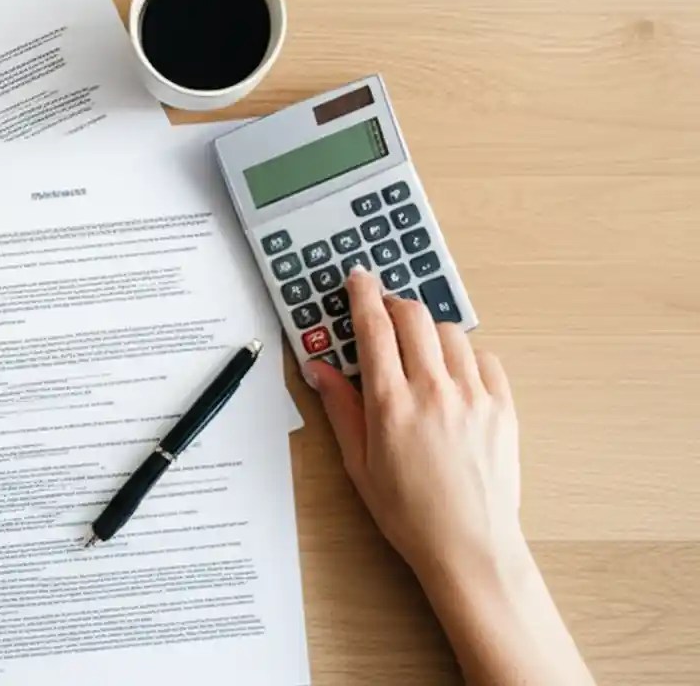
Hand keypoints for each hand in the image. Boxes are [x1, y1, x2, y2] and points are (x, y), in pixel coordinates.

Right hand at [303, 268, 523, 582]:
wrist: (469, 545)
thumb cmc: (409, 513)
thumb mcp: (359, 463)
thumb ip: (341, 409)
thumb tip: (320, 370)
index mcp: (391, 404)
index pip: (374, 328)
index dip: (363, 294)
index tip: (358, 279)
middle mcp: (433, 390)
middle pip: (413, 316)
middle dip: (394, 303)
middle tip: (384, 310)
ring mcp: (473, 396)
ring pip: (449, 332)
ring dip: (428, 329)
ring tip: (418, 350)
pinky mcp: (502, 406)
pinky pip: (484, 358)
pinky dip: (464, 355)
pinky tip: (453, 375)